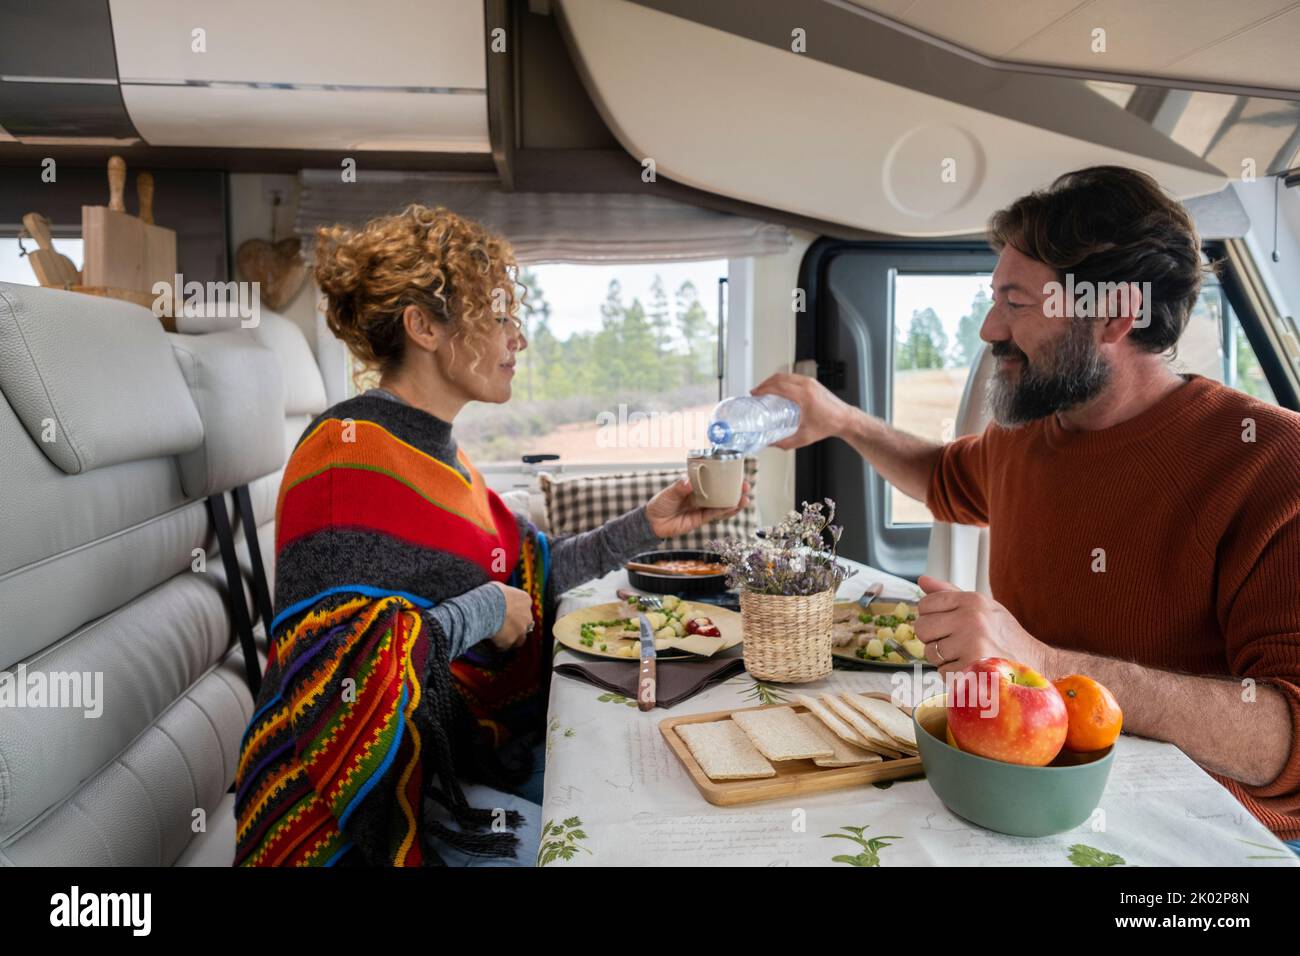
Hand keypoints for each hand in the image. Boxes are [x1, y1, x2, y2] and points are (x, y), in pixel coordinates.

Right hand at [489, 582, 534, 650]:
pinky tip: (489, 640)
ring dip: (510, 638)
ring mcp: (520, 630)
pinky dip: (498, 645)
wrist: (485, 607)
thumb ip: (505, 594)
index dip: (514, 612)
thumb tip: (499, 594)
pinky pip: (504, 646)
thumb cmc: (490, 594)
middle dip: (515, 626)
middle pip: (524, 624)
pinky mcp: (510, 642)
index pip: (524, 608)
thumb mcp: (500, 587)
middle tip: (501, 626)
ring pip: (519, 639)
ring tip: (496, 637)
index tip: (506, 613)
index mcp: (525, 600)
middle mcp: (527, 616)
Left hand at [645, 478, 750, 538]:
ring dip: (734, 502)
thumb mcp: (669, 493)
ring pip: (722, 505)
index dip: (724, 478)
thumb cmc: (659, 504)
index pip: (712, 480)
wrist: (652, 523)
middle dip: (734, 490)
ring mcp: (701, 508)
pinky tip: (734, 508)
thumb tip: (688, 482)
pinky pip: (715, 516)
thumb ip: (679, 488)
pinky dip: (725, 512)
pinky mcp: (700, 520)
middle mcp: (700, 497)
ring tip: (746, 498)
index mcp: (694, 487)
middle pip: (721, 493)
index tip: (736, 473)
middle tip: (746, 485)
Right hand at [751, 372, 855, 449]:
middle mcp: (807, 385)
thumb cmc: (828, 425)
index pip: (779, 386)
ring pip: (786, 375)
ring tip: (765, 389)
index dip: (764, 388)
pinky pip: (793, 377)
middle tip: (757, 391)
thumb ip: (785, 442)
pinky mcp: (813, 382)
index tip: (755, 393)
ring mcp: (811, 382)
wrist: (844, 419)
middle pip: (780, 378)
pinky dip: (783, 381)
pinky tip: (779, 389)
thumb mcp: (804, 437)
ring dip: (773, 381)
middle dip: (765, 383)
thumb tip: (771, 443)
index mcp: (804, 396)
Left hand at [913, 575, 1055, 675]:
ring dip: (943, 659)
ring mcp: (972, 645)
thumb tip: (922, 580)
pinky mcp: (972, 669)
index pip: (925, 604)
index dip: (929, 617)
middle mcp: (971, 619)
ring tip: (966, 655)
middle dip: (932, 638)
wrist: (1037, 663)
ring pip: (930, 653)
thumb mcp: (983, 606)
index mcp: (972, 600)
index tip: (943, 624)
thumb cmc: (1005, 635)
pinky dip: (954, 675)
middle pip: (922, 628)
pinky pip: (943, 672)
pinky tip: (972, 668)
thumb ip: (950, 594)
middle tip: (951, 642)